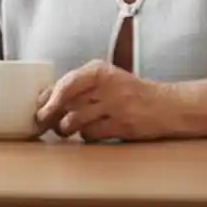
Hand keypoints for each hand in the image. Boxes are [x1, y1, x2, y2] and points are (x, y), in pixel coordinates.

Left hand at [36, 60, 176, 141]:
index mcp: (99, 70)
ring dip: (67, 129)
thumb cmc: (130, 93)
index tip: (38, 108)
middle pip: (65, 103)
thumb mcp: (106, 79)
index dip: (47, 99)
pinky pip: (90, 134)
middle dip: (51, 116)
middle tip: (45, 124)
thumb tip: (44, 98)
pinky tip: (92, 132)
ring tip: (69, 129)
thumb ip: (78, 85)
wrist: (168, 106)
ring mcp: (115, 106)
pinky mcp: (122, 125)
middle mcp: (106, 85)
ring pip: (74, 121)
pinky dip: (86, 136)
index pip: (65, 83)